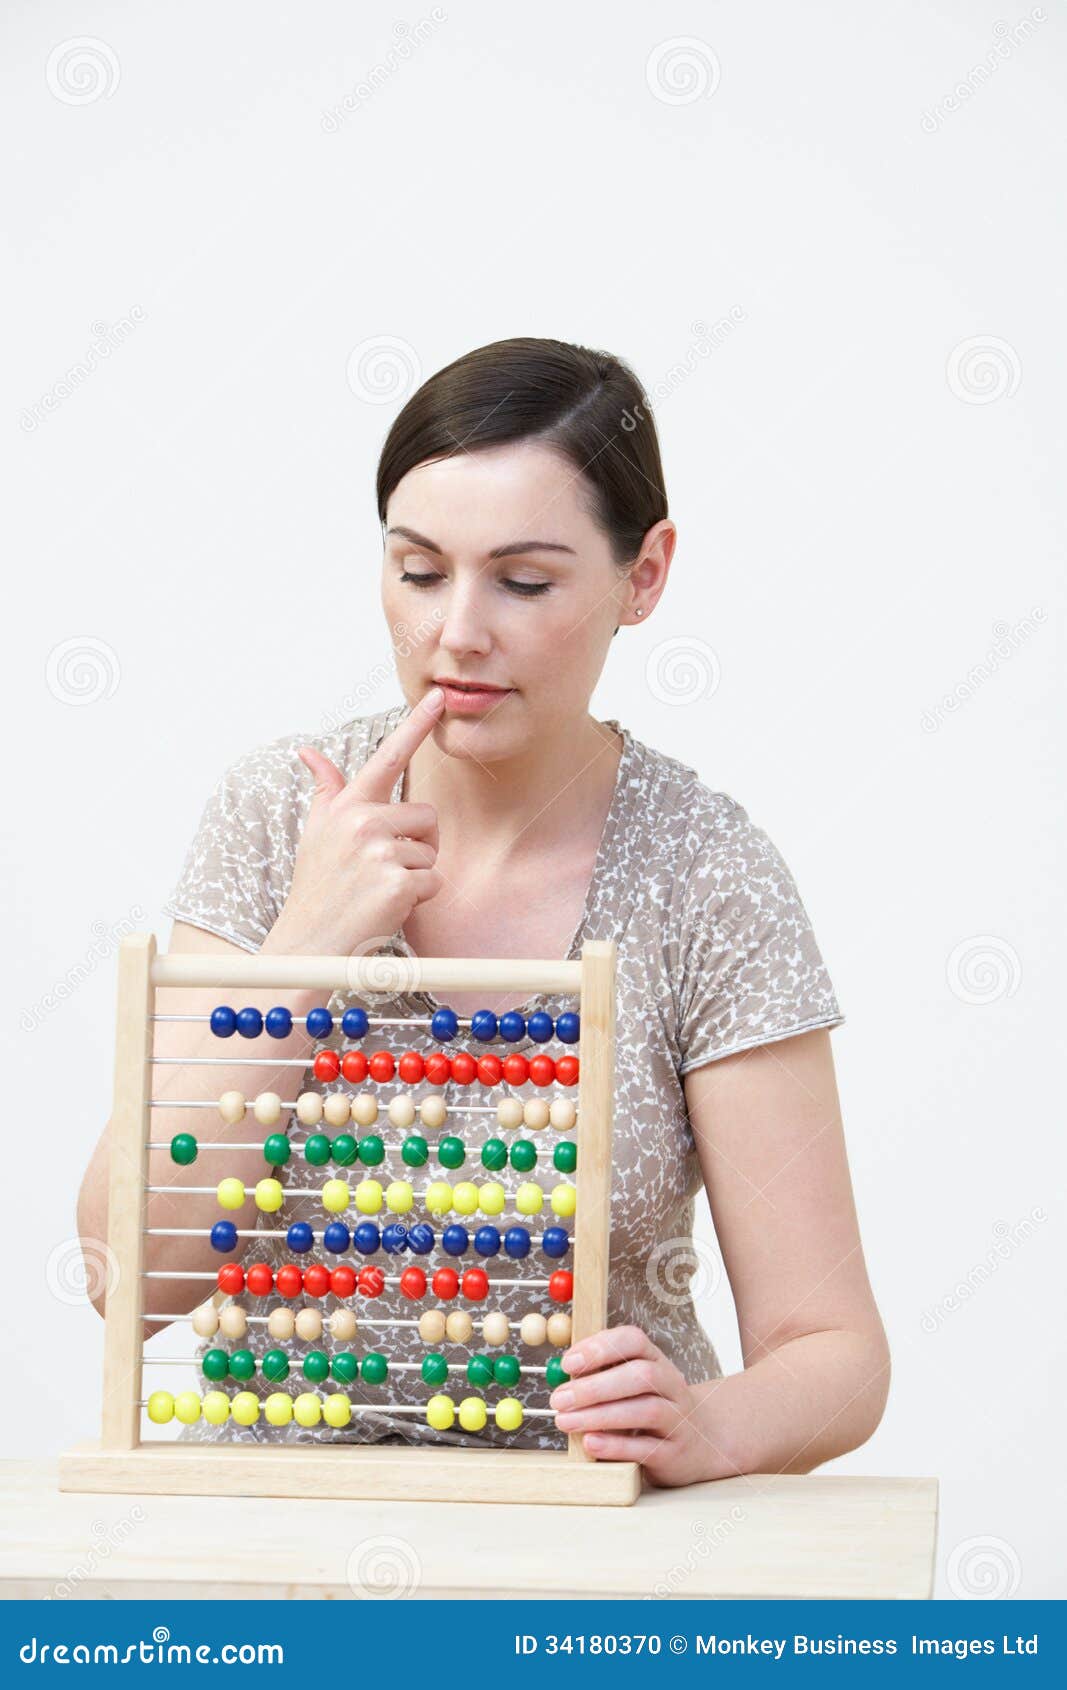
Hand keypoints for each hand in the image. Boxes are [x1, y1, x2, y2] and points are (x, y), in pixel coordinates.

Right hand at [266, 686, 446, 956]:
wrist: (309, 942)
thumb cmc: (317, 887)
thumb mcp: (316, 832)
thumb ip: (325, 790)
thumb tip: (309, 752)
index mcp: (347, 806)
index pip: (387, 756)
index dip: (415, 724)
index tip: (437, 696)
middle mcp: (362, 821)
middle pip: (427, 816)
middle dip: (417, 843)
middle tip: (382, 869)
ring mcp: (379, 851)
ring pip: (431, 851)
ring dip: (415, 874)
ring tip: (378, 889)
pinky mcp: (397, 881)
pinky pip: (433, 881)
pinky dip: (418, 898)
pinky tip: (386, 906)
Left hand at [550, 1324, 714, 1486]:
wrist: (702, 1442)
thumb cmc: (652, 1409)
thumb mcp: (631, 1386)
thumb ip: (601, 1377)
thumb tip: (559, 1376)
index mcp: (656, 1360)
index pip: (633, 1340)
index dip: (600, 1347)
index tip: (569, 1362)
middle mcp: (671, 1385)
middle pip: (640, 1376)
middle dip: (595, 1386)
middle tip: (559, 1398)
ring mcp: (678, 1419)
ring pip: (645, 1410)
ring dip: (600, 1415)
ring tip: (566, 1421)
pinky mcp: (675, 1453)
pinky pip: (647, 1447)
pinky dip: (616, 1445)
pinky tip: (591, 1443)